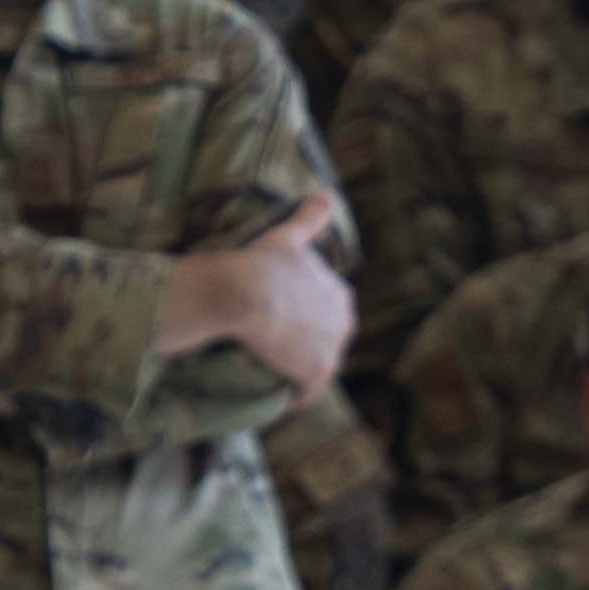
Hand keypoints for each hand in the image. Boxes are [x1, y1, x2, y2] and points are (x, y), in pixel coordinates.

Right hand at [161, 186, 353, 395]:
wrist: (243, 293)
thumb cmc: (260, 264)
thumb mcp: (288, 237)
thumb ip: (310, 219)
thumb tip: (325, 194)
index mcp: (341, 295)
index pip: (329, 314)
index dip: (304, 319)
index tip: (282, 322)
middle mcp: (345, 323)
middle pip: (326, 342)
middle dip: (306, 347)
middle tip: (275, 348)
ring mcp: (333, 349)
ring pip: (317, 367)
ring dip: (300, 372)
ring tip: (275, 370)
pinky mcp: (318, 372)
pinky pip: (308, 392)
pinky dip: (296, 395)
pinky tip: (282, 394)